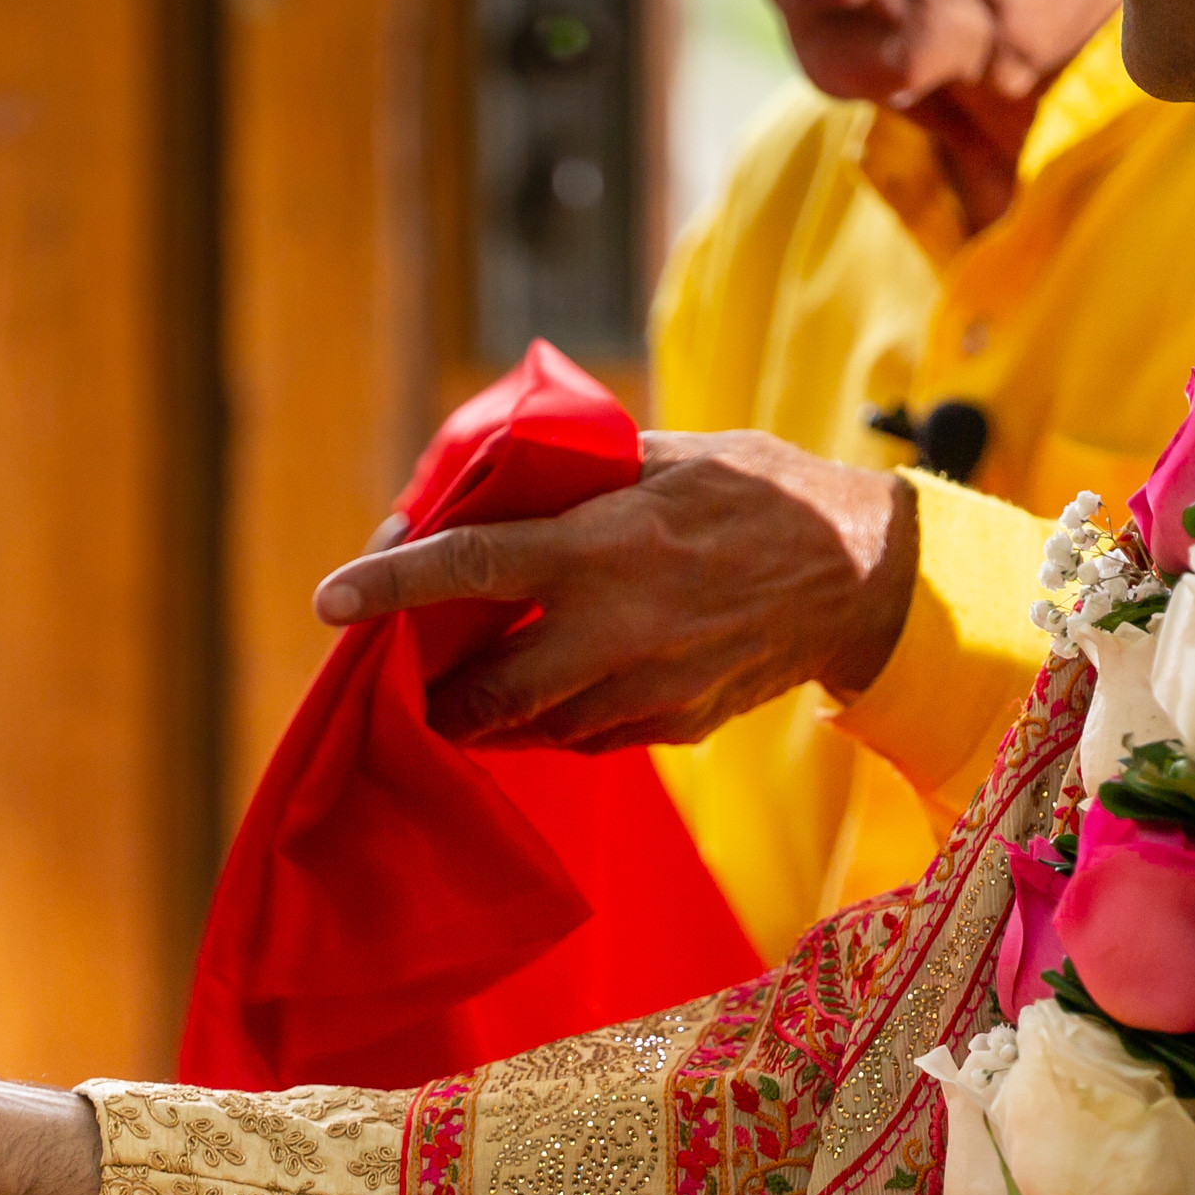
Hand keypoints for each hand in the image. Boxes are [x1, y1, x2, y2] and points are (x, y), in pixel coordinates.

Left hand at [309, 429, 917, 749]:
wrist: (867, 574)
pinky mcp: (671, 727)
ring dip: (489, 711)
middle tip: (408, 677)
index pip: (469, 566)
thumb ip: (570, 476)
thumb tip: (478, 484)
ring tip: (473, 681)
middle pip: (482, 690)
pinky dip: (550, 720)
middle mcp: (616, 630)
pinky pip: (580, 738)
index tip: (327, 602)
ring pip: (528, 726)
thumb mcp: (666, 456)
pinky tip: (552, 685)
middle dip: (432, 694)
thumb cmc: (758, 495)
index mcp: (603, 547)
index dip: (390, 584)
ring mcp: (646, 690)